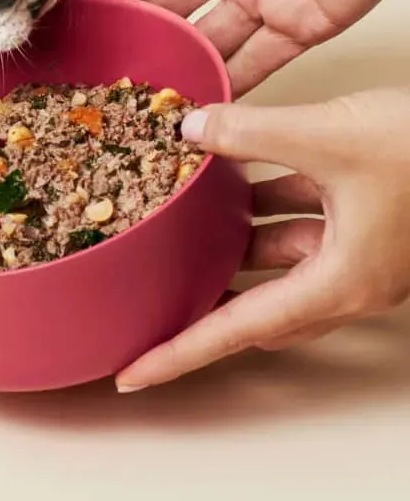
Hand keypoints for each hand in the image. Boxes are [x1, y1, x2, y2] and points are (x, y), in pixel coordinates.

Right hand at [76, 0, 409, 94]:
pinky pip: (256, 64)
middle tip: (89, 70)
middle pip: (164, 10)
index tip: (67, 20)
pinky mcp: (299, 26)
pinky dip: (226, 87)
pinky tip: (191, 109)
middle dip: (129, 38)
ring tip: (129, 101)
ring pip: (203, 43)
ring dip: (170, 68)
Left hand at [116, 89, 409, 390]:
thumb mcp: (330, 136)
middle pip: (255, 300)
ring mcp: (358, 249)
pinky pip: (302, 217)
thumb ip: (252, 133)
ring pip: (278, 253)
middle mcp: (346, 278)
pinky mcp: (366, 218)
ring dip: (234, 235)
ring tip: (182, 218)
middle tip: (153, 291)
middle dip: (204, 293)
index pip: (239, 330)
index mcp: (337, 284)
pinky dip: (268, 199)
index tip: (134, 372)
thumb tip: (190, 128)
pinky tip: (236, 171)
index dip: (182, 353)